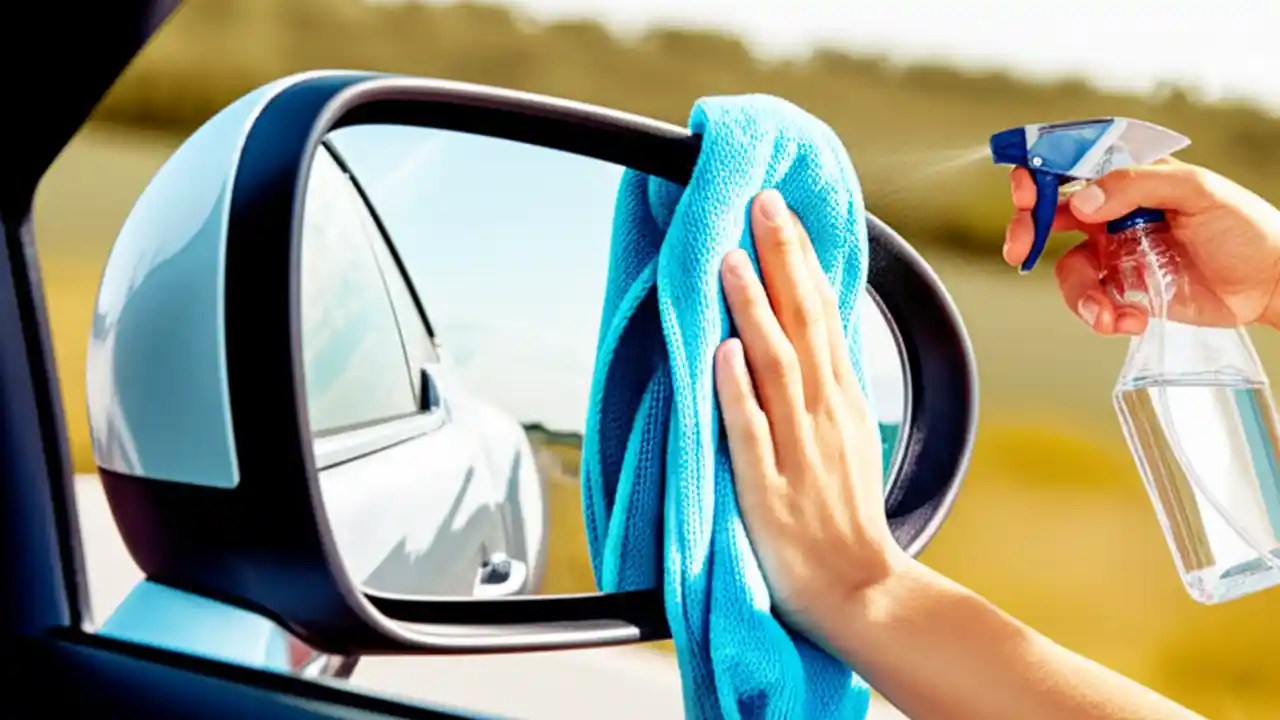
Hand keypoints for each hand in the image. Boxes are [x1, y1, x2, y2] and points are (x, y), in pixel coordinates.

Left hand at [714, 189, 906, 639]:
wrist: (860, 592)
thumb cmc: (844, 513)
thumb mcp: (847, 434)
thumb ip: (823, 380)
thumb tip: (803, 323)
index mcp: (840, 399)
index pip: (821, 314)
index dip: (799, 258)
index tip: (778, 209)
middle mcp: (822, 416)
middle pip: (803, 325)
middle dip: (781, 260)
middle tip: (760, 203)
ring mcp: (796, 453)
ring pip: (775, 368)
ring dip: (754, 311)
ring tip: (730, 260)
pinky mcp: (767, 493)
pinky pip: (750, 434)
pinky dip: (737, 392)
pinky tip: (721, 353)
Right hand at [1004, 158, 1279, 334]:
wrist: (1269, 284)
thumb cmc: (1244, 227)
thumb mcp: (1197, 191)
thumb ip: (1138, 186)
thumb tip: (1081, 201)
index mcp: (1128, 178)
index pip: (1071, 165)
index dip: (1039, 172)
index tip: (1024, 188)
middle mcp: (1113, 213)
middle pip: (1049, 215)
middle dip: (1026, 231)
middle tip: (1019, 249)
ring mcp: (1115, 252)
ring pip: (1066, 269)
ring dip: (1078, 294)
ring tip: (1107, 313)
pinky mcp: (1123, 289)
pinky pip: (1091, 301)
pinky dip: (1101, 315)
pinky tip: (1131, 319)